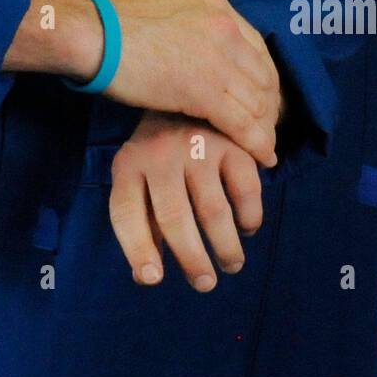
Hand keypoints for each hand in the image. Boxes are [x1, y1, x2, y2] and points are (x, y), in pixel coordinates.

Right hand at [106, 0, 280, 165]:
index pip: (257, 47)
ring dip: (266, 128)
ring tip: (266, 147)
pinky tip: (263, 157)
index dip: (263, 77)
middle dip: (269, 105)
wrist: (93, 31)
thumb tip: (190, 44)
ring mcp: (217, 59)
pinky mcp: (203, 90)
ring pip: (257, 101)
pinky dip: (257, 143)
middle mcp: (225, 29)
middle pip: (263, 75)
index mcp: (216, 6)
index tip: (262, 98)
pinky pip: (242, 122)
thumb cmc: (113, 21)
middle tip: (268, 128)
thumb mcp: (165, 9)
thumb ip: (188, 26)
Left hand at [109, 113, 263, 290]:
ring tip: (231, 265)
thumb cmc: (161, 153)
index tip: (153, 279)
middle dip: (191, 259)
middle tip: (205, 284)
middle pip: (173, 217)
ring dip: (225, 247)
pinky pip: (246, 190)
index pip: (126, 212)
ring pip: (213, 210)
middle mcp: (160, 154)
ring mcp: (197, 146)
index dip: (137, 249)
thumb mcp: (141, 178)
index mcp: (130, 164)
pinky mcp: (232, 143)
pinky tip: (246, 227)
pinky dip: (249, 217)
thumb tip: (145, 277)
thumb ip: (142, 224)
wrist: (193, 93)